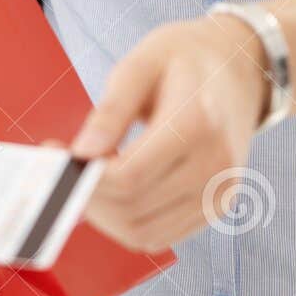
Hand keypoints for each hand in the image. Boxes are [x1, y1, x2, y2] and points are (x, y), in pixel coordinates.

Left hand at [71, 14, 268, 252]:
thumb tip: (81, 153)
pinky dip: (127, 221)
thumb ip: (110, 110)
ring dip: (104, 214)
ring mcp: (220, 191)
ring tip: (91, 176)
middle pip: (133, 209)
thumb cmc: (185, 60)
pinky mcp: (217, 207)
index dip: (84, 176)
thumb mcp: (141, 64)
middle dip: (88, 196)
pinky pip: (160, 235)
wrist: (238, 68)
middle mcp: (216, 165)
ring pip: (143, 232)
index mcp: (198, 122)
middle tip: (66, 169)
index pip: (130, 176)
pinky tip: (116, 188)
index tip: (56, 157)